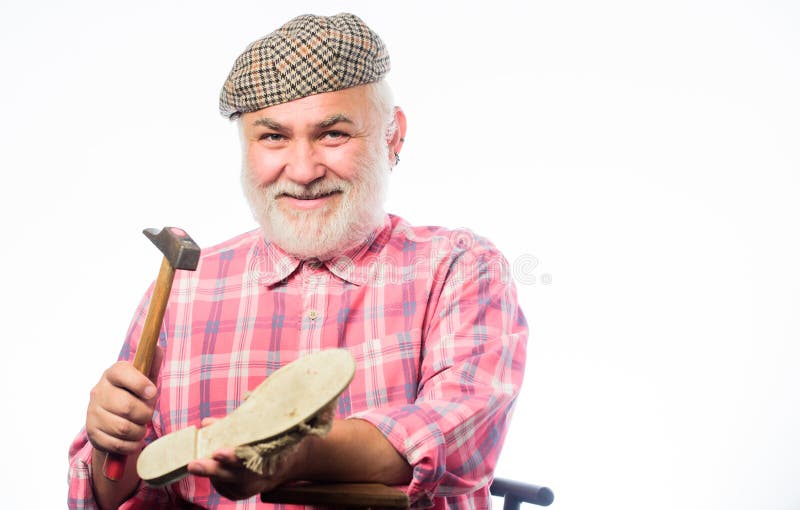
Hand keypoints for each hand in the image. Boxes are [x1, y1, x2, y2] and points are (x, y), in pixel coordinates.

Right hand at [85, 347, 162, 455]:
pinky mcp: (92, 433)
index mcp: (112, 374)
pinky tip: (134, 439)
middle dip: (144, 414)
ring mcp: (92, 413)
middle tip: (148, 415)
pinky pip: (116, 444)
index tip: (152, 392)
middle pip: (126, 406)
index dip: (140, 384)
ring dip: (139, 431)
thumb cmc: (134, 394)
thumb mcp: (144, 378)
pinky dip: (131, 445)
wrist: (114, 417)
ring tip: (142, 427)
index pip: (123, 373)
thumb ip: (151, 364)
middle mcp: (99, 391)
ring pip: (122, 427)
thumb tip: (157, 348)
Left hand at [186, 418, 306, 500]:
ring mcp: (248, 490)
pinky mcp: (238, 495)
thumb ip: (231, 426)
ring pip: (223, 482)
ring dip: (209, 471)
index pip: (247, 459)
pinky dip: (214, 476)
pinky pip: (221, 486)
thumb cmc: (268, 442)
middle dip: (211, 469)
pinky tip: (212, 465)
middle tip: (194, 464)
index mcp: (268, 459)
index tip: (218, 452)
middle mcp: (259, 478)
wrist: (284, 466)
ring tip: (197, 461)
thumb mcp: (257, 429)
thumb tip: (206, 423)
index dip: (232, 457)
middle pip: (231, 475)